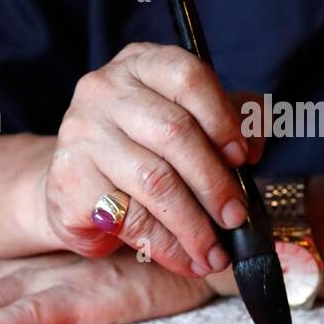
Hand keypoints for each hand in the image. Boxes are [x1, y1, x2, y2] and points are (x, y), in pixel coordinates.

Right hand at [32, 44, 262, 278]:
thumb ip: (233, 120)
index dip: (223, 119)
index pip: (188, 78)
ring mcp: (81, 135)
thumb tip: (254, 145)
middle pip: (174, 133)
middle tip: (236, 217)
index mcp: (140, 64)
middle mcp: (104, 91)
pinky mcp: (69, 183)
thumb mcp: (191, 121)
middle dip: (214, 183)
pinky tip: (186, 259)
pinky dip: (166, 246)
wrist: (77, 184)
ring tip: (215, 253)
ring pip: (154, 181)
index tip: (243, 158)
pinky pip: (129, 218)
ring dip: (194, 225)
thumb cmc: (145, 149)